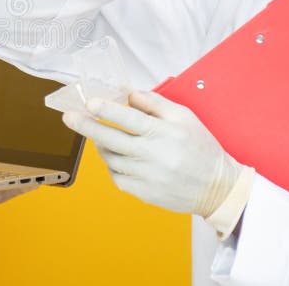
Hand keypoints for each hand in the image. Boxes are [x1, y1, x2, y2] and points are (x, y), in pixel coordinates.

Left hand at [61, 91, 241, 217]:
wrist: (219, 188)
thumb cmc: (202, 148)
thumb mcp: (184, 117)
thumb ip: (154, 103)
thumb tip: (127, 93)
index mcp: (164, 133)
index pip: (129, 119)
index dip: (106, 109)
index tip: (89, 102)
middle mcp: (154, 156)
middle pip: (110, 139)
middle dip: (86, 126)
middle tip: (69, 117)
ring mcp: (148, 177)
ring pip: (110, 158)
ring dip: (101, 145)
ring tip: (102, 136)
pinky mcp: (145, 193)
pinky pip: (117, 177)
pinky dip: (113, 165)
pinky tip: (119, 157)